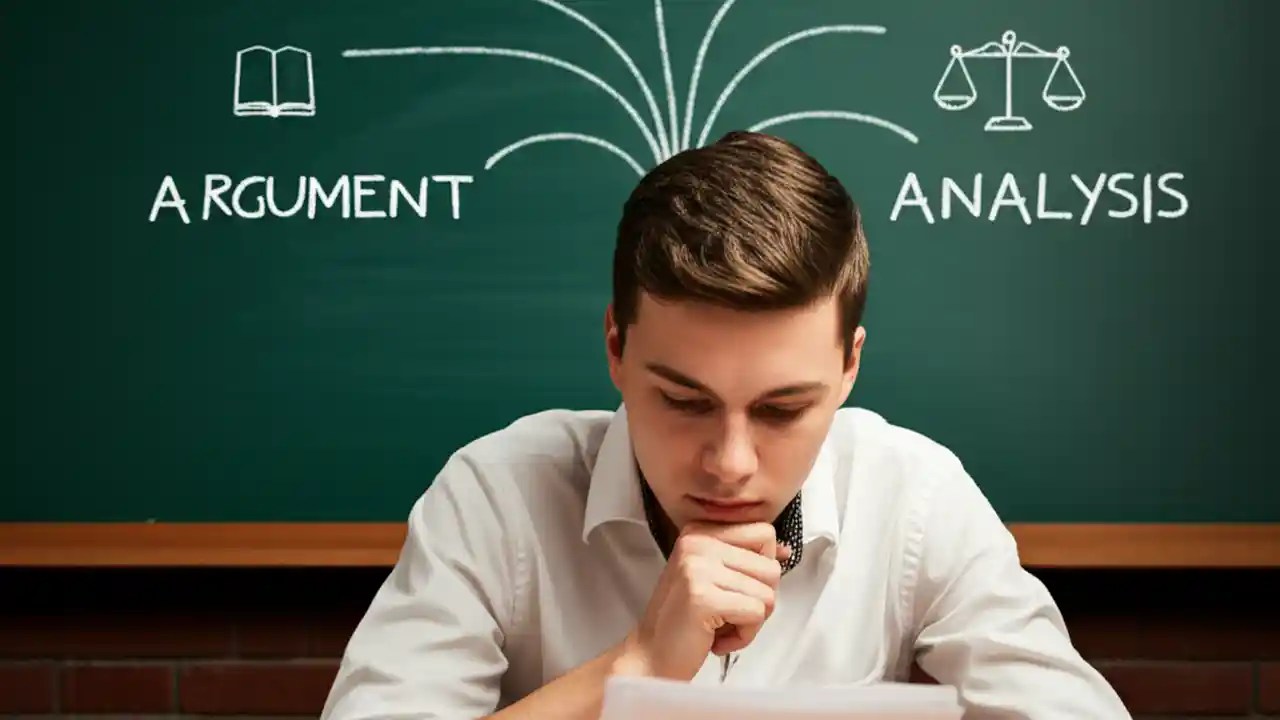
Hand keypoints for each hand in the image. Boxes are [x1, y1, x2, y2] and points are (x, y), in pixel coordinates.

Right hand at [614, 521, 790, 680]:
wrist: (650, 657)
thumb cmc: (684, 622)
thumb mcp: (713, 577)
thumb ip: (746, 559)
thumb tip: (785, 551)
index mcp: (699, 532)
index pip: (764, 533)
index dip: (764, 566)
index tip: (742, 588)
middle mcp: (697, 543)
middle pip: (771, 567)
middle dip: (758, 600)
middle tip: (726, 613)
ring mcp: (698, 568)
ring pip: (768, 594)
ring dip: (751, 621)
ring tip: (719, 625)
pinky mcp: (703, 597)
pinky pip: (757, 613)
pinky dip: (744, 636)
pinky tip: (716, 639)